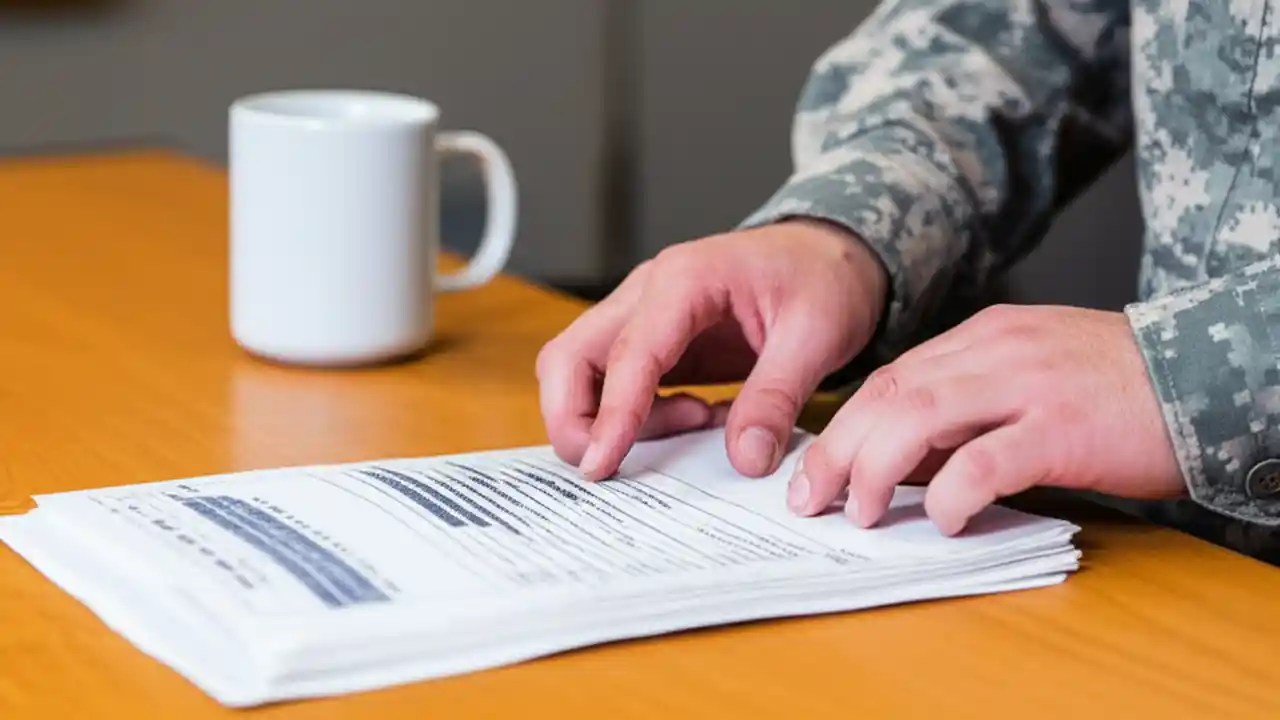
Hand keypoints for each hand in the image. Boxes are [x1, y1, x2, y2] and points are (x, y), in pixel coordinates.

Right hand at [536, 220, 887, 479]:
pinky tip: (696, 417)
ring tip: (694, 423)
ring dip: (611, 419)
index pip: (627, 352)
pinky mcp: (652, 343)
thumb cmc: (822, 277)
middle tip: (610, 465)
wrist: (830, 255)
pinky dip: (637, 415)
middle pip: (569, 358)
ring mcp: (643, 317)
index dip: (612, 413)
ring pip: (580, 373)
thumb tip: (746, 458)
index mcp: (684, 279)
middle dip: (574, 419)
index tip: (601, 463)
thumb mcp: (817, 335)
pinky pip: (613, 385)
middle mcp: (647, 293)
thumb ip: (777, 396)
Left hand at [788, 305, 1184, 534]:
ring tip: (860, 512)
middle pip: (889, 395)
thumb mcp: (1027, 378)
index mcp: (982, 337)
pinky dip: (951, 492)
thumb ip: (968, 407)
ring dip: (876, 469)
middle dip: (838, 450)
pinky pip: (986, 460)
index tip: (814, 466)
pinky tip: (941, 518)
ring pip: (919, 418)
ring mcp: (1027, 385)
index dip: (843, 425)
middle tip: (811, 498)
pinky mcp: (1062, 427)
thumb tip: (905, 460)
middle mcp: (994, 351)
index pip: (891, 377)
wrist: (1204, 375)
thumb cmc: (1114, 388)